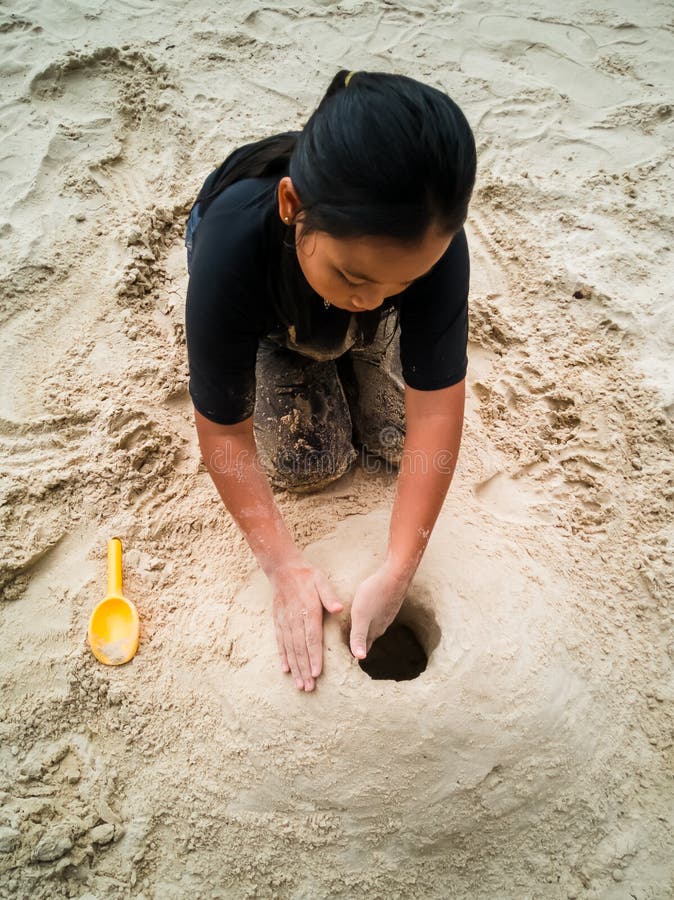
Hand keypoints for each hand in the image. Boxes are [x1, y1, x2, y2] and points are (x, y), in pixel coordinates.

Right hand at [270, 559, 342, 691]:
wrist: (283, 569)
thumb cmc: (307, 576)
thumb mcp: (321, 581)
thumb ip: (329, 596)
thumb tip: (338, 609)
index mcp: (308, 611)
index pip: (312, 638)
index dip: (314, 657)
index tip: (316, 673)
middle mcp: (295, 620)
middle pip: (300, 649)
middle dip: (304, 669)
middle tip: (309, 687)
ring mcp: (285, 622)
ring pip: (290, 649)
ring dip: (295, 668)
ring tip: (299, 684)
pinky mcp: (278, 622)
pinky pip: (280, 642)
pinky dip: (282, 657)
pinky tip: (285, 670)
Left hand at [349, 562, 410, 659]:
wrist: (395, 575)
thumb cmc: (374, 594)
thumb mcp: (361, 616)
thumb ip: (359, 636)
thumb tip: (360, 658)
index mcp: (374, 630)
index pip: (363, 647)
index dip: (355, 653)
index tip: (347, 660)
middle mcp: (382, 624)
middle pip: (369, 637)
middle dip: (360, 644)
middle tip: (351, 649)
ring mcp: (387, 613)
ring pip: (375, 626)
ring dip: (367, 630)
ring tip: (359, 634)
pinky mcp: (389, 603)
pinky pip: (379, 614)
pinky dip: (372, 617)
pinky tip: (369, 613)